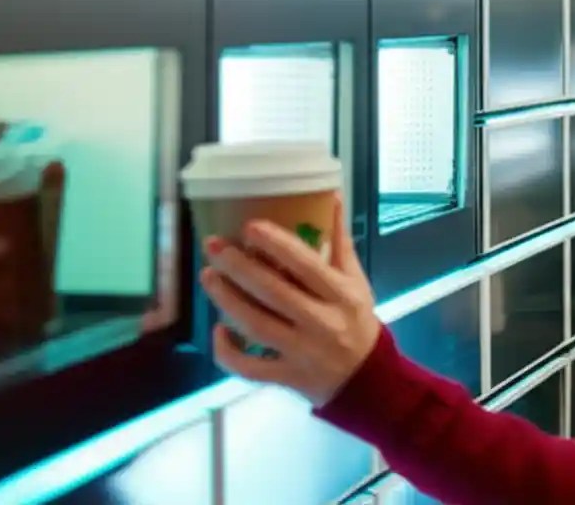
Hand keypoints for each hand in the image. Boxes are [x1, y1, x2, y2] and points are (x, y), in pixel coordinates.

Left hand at [200, 197, 381, 405]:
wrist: (366, 378)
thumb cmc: (357, 321)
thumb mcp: (356, 281)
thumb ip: (340, 242)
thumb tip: (330, 196)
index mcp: (342, 295)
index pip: (307, 266)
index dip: (277, 245)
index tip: (250, 227)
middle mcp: (322, 323)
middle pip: (274, 293)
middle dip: (240, 267)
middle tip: (214, 245)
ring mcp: (302, 352)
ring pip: (257, 325)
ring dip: (227, 300)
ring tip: (208, 275)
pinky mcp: (287, 376)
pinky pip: (250, 367)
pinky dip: (228, 351)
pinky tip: (217, 329)